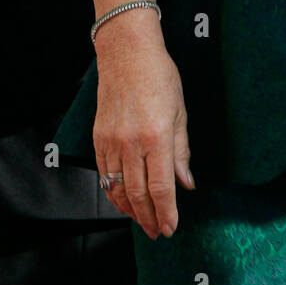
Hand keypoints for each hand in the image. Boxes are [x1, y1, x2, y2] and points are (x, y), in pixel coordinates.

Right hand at [93, 16, 193, 239]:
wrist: (127, 53)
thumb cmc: (158, 75)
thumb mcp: (180, 111)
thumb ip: (182, 151)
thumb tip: (186, 183)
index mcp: (156, 136)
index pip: (161, 187)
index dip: (166, 212)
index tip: (171, 227)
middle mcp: (131, 143)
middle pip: (138, 194)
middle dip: (149, 218)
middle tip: (157, 231)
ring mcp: (111, 141)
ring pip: (118, 189)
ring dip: (130, 210)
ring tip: (142, 221)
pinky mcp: (99, 137)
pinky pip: (104, 174)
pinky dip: (113, 192)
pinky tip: (123, 199)